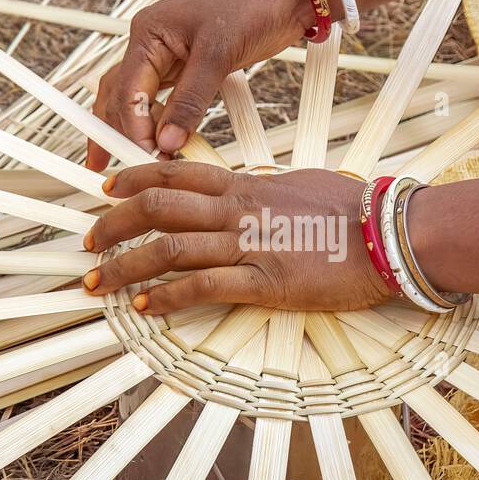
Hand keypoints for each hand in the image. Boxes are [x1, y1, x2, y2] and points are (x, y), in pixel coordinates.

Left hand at [81, 161, 392, 313]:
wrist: (391, 234)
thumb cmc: (354, 211)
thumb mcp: (300, 188)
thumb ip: (264, 192)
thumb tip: (246, 193)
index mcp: (247, 185)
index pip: (176, 172)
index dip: (134, 179)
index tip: (106, 188)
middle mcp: (239, 210)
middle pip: (158, 208)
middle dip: (113, 224)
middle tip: (88, 242)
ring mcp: (250, 246)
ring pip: (169, 249)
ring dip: (125, 266)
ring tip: (98, 283)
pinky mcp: (266, 283)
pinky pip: (204, 287)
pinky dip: (167, 298)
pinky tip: (145, 307)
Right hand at [86, 0, 319, 170]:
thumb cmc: (253, 2)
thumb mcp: (219, 52)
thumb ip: (190, 100)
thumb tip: (165, 141)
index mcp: (148, 33)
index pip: (127, 91)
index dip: (133, 128)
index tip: (145, 158)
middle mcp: (151, 44)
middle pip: (121, 96)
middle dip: (114, 131)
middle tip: (110, 167)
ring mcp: (169, 56)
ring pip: (139, 99)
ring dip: (133, 129)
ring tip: (129, 161)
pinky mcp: (191, 66)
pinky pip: (165, 98)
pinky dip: (161, 121)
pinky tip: (161, 143)